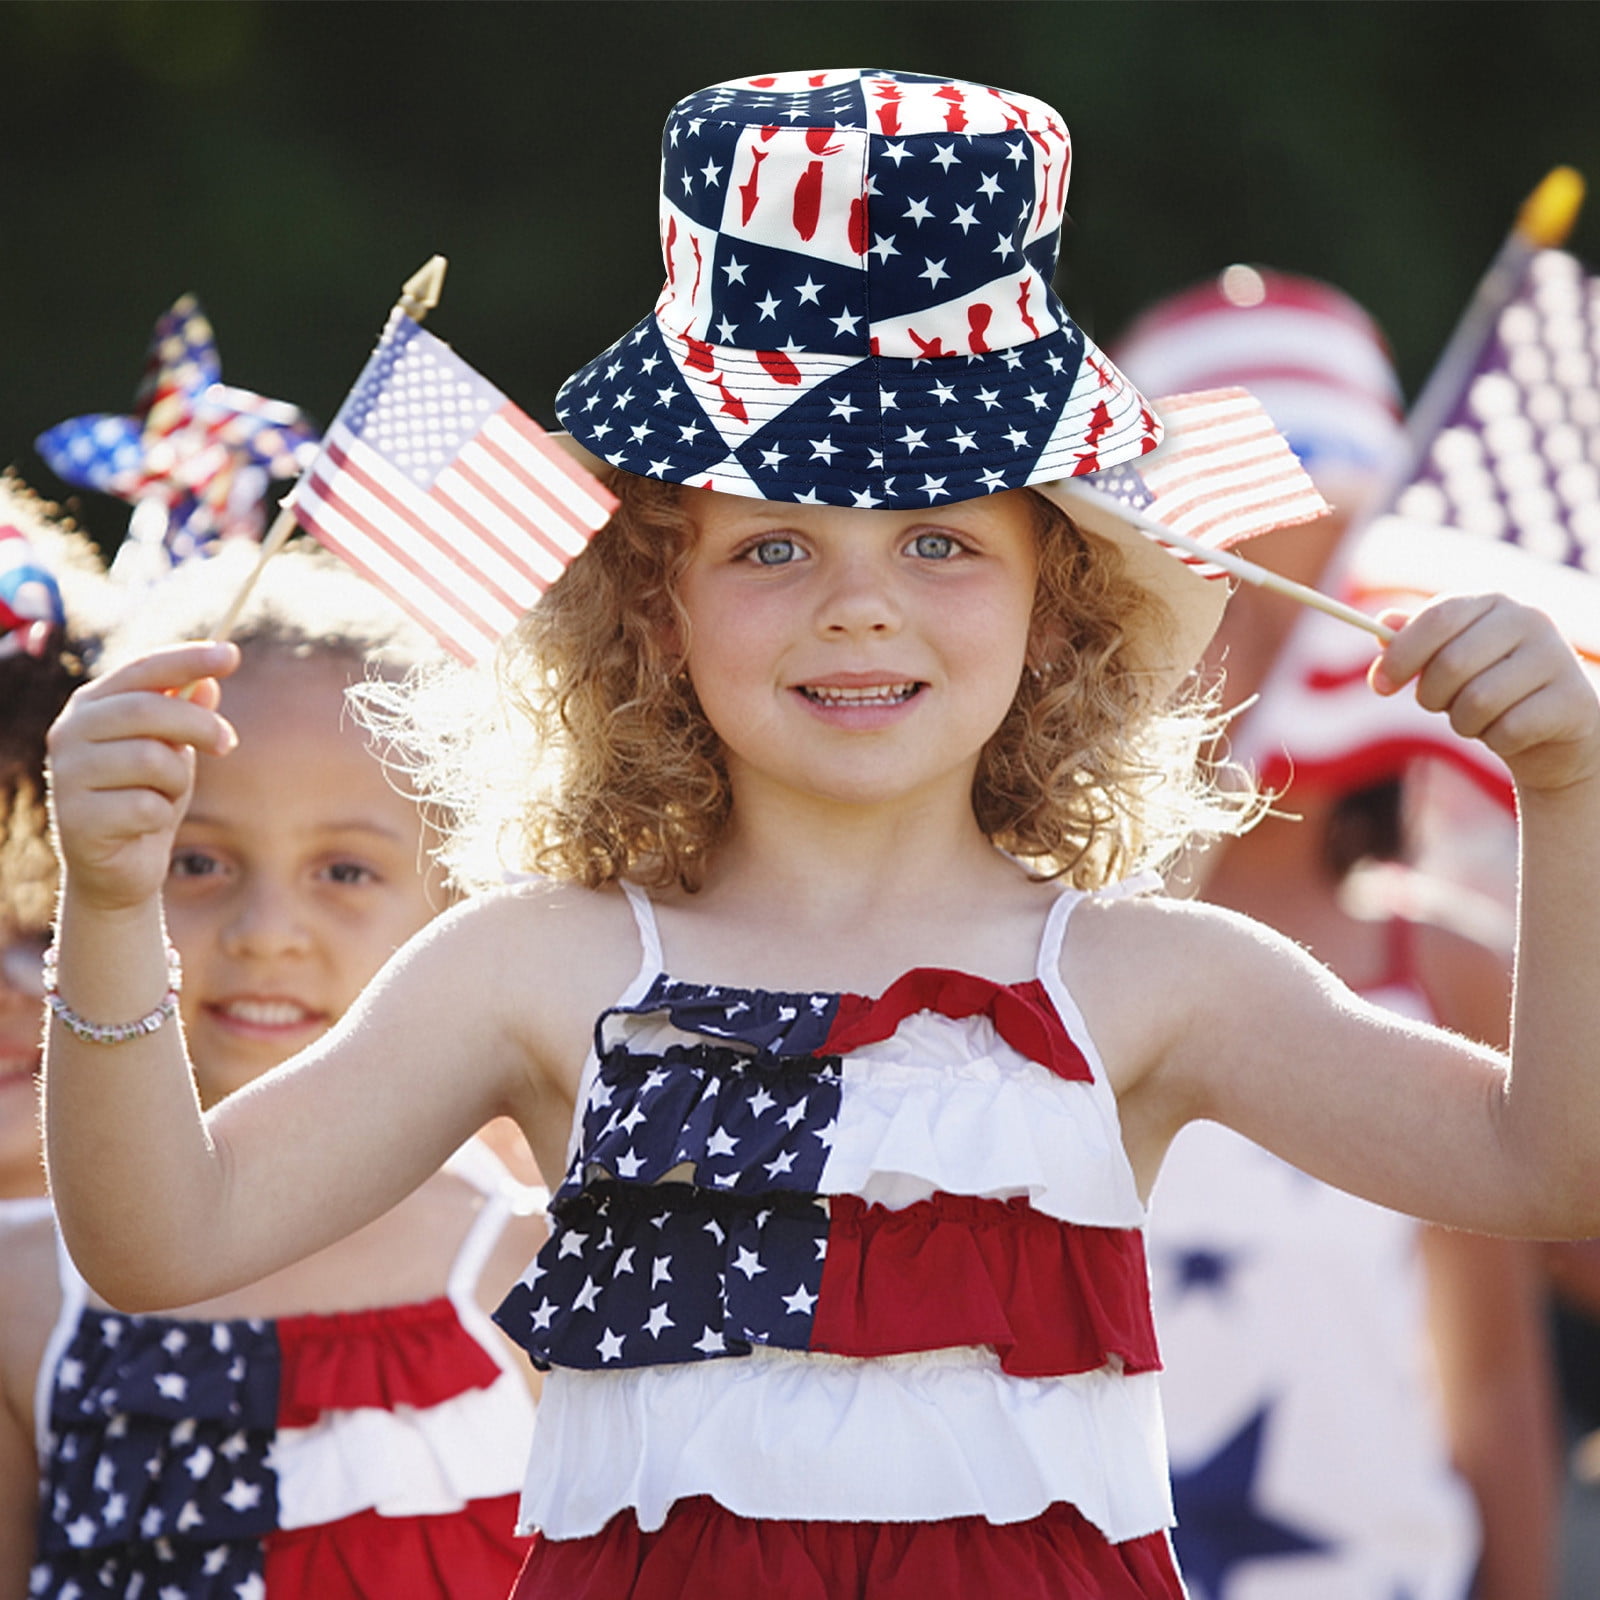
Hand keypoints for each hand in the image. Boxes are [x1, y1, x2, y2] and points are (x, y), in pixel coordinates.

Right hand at [47, 642, 240, 913]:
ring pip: (150, 759)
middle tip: (229, 743)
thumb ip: (185, 714)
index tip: (232, 654)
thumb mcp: (173, 750)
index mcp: (92, 705)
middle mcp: (69, 732)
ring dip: (177, 780)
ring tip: (166, 795)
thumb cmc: (147, 797)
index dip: (188, 659)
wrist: (122, 866)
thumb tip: (210, 682)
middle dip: (199, 725)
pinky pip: (145, 806)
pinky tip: (145, 824)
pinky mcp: (75, 819)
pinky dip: (161, 815)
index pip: (142, 669)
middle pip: (147, 709)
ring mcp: (67, 775)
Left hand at [1371, 594, 1599, 794]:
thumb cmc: (1486, 686)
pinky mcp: (1572, 700)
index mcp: (1493, 602)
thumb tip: (1383, 624)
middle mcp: (1530, 619)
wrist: (1550, 729)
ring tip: (1477, 718)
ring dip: (1463, 722)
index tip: (1379, 686)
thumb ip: (1413, 641)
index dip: (1401, 654)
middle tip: (1437, 706)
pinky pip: (1508, 730)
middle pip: (1452, 663)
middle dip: (1431, 696)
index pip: (1438, 617)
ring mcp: (1556, 658)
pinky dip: (1495, 740)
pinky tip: (1508, 732)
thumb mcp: (1446, 661)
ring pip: (1478, 701)